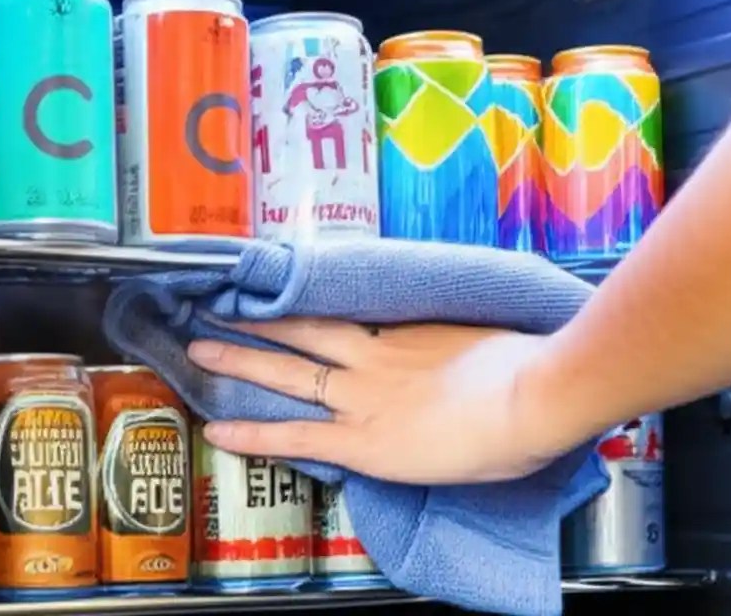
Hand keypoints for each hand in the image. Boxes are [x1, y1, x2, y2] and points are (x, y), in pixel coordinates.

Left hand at [186, 319, 559, 484]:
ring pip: (287, 373)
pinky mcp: (361, 441)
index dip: (307, 305)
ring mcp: (363, 398)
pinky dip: (253, 433)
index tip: (280, 290)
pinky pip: (296, 435)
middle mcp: (374, 361)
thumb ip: (462, 348)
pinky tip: (219, 431)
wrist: (532, 394)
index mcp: (407, 336)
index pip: (344, 317)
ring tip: (198, 348)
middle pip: (302, 332)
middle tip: (217, 304)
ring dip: (239, 359)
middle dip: (257, 320)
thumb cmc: (528, 372)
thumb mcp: (489, 345)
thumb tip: (466, 350)